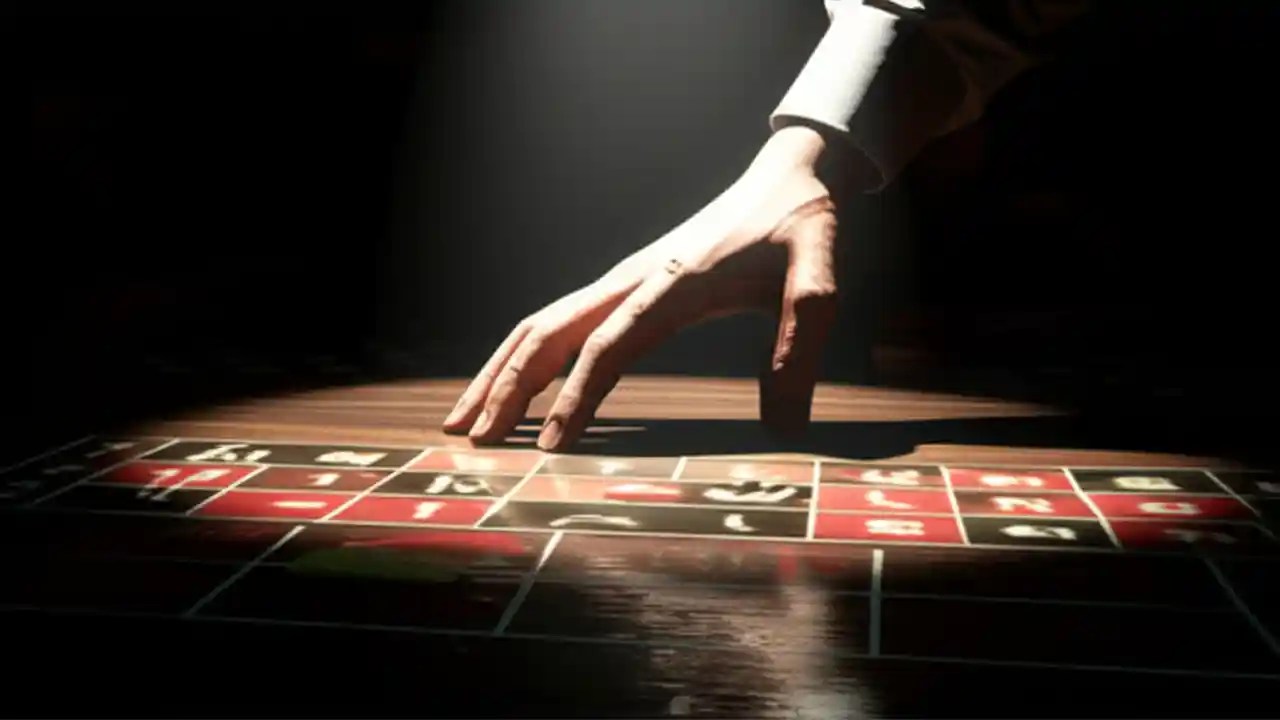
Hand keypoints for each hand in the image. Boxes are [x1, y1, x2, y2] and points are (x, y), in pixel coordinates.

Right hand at [443, 126, 861, 450]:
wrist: (786, 177)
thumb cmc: (800, 227)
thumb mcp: (817, 281)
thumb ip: (800, 346)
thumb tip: (783, 426)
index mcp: (673, 284)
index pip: (609, 347)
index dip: (576, 398)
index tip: (549, 447)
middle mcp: (633, 280)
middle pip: (549, 334)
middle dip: (505, 387)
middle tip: (469, 439)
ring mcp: (622, 281)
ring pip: (541, 326)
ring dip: (500, 371)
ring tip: (464, 420)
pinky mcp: (625, 287)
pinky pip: (561, 325)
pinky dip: (526, 358)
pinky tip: (515, 391)